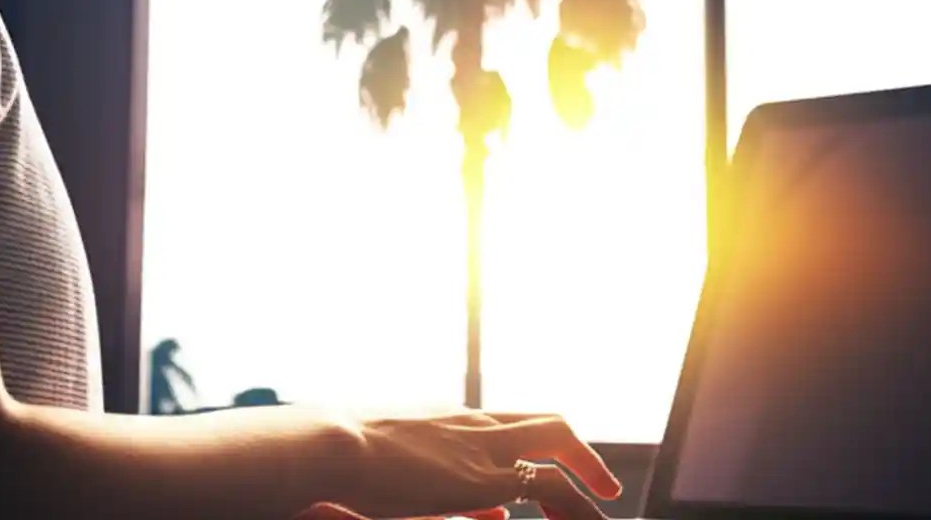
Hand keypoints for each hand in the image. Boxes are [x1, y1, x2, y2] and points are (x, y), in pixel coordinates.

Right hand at [333, 410, 620, 519]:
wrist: (326, 447)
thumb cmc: (332, 459)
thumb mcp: (377, 469)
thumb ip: (407, 487)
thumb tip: (437, 506)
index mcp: (444, 420)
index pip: (503, 426)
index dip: (529, 451)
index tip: (536, 486)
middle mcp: (471, 424)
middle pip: (545, 422)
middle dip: (579, 453)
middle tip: (602, 485)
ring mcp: (481, 446)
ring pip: (560, 444)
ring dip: (588, 478)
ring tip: (604, 511)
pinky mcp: (484, 479)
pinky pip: (551, 487)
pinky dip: (576, 506)